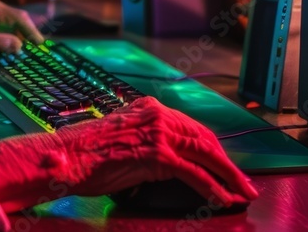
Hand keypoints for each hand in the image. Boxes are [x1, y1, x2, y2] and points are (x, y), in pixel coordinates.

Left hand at [0, 0, 43, 53]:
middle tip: (33, 52)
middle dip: (27, 35)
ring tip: (22, 53)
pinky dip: (8, 38)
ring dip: (18, 38)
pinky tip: (8, 49)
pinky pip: (3, 28)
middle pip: (19, 21)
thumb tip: (20, 46)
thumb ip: (0, 42)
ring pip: (11, 25)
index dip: (33, 32)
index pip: (21, 19)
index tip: (40, 45)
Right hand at [0, 96, 258, 212]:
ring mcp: (158, 133)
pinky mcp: (157, 154)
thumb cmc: (84, 154)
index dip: (212, 149)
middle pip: (204, 138)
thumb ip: (147, 146)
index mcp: (148, 109)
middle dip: (227, 163)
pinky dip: (213, 188)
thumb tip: (169, 163)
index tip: (224, 165)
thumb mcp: (122, 142)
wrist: (64, 157)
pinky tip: (223, 199)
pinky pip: (194, 173)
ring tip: (242, 192)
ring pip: (205, 154)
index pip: (191, 127)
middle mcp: (156, 114)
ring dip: (228, 176)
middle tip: (243, 182)